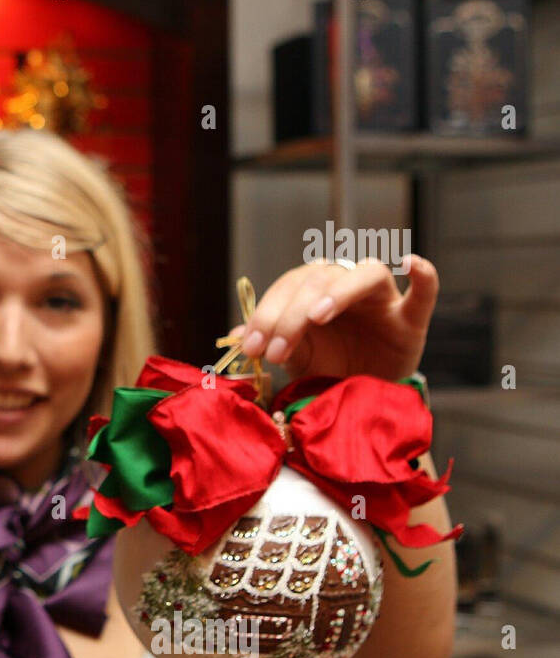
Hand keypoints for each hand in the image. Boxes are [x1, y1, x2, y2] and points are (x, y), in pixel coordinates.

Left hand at [229, 256, 439, 381]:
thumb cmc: (330, 368)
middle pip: (320, 281)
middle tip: (276, 352)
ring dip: (339, 292)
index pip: (288, 287)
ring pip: (365, 276)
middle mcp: (347, 286)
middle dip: (291, 316)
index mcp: (314, 290)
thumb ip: (270, 344)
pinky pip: (424, 293)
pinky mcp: (411, 320)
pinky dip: (423, 275)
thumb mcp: (296, 358)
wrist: (364, 395)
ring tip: (317, 316)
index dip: (266, 314)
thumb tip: (232, 335)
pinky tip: (411, 263)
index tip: (251, 346)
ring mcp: (382, 300)